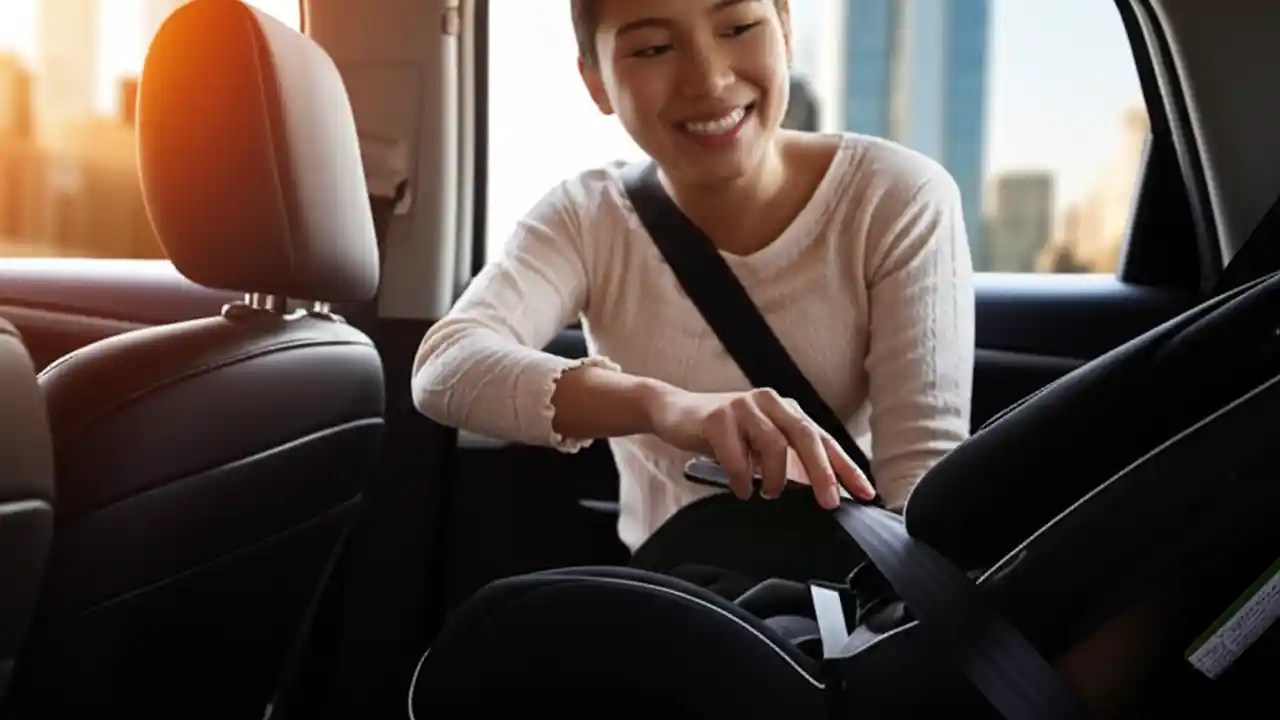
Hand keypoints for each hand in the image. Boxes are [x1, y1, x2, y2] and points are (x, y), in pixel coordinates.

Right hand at [645, 385, 875, 509]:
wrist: (673, 412)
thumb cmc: (722, 433)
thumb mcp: (758, 443)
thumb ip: (786, 459)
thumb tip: (820, 492)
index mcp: (785, 409)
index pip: (823, 439)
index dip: (846, 467)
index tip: (865, 493)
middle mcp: (769, 402)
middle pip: (805, 436)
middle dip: (822, 472)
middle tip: (829, 503)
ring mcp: (742, 406)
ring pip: (773, 445)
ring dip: (775, 478)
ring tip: (767, 493)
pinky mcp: (716, 416)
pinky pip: (736, 455)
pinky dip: (742, 478)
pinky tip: (742, 489)